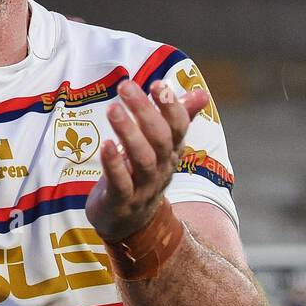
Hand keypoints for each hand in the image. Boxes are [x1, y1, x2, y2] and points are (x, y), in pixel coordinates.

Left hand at [86, 78, 209, 241]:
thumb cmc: (141, 174)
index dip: (170, 105)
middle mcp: (162, 168)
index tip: (157, 83)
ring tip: (113, 109)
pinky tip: (105, 145)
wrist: (128, 222)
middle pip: (159, 138)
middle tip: (126, 87)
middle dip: (144, 111)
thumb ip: (178, 119)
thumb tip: (201, 92)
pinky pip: (121, 182)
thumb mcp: (160, 147)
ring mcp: (143, 187)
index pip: (178, 126)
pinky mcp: (122, 201)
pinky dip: (114, 164)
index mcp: (171, 152)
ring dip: (128, 132)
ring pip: (142, 159)